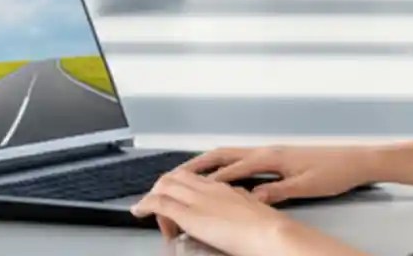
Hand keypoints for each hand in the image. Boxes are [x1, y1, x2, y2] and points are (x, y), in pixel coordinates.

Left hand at [130, 169, 295, 254]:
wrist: (273, 234)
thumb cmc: (269, 229)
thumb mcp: (254, 210)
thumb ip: (242, 203)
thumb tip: (238, 204)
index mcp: (224, 188)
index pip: (192, 179)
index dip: (178, 188)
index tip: (175, 203)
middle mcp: (209, 188)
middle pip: (175, 179)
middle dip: (162, 192)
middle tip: (161, 213)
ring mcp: (198, 200)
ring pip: (165, 186)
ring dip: (153, 199)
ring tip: (147, 212)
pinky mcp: (190, 215)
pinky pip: (160, 203)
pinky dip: (146, 204)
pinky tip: (139, 210)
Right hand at [173, 145, 374, 205]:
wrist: (356, 160)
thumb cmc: (334, 172)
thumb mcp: (306, 186)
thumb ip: (278, 191)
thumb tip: (251, 198)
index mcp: (271, 157)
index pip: (232, 169)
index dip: (207, 179)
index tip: (184, 187)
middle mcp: (266, 150)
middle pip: (223, 155)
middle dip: (198, 164)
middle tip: (174, 174)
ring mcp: (271, 152)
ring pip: (231, 154)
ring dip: (209, 162)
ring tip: (189, 173)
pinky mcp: (277, 157)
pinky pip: (242, 158)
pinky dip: (225, 164)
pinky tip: (221, 174)